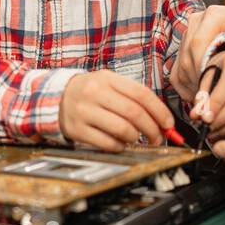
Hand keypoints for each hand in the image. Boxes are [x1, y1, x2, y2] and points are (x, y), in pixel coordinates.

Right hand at [59, 70, 175, 151]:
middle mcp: (94, 92)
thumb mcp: (109, 84)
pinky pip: (107, 143)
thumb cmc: (91, 92)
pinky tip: (120, 143)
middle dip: (152, 128)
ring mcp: (84, 111)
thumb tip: (161, 119)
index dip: (159, 111)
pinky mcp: (76, 130)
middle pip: (134, 113)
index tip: (168, 124)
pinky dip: (120, 146)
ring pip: (122, 129)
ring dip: (136, 138)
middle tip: (158, 137)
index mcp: (107, 79)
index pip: (141, 94)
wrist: (56, 98)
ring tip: (136, 138)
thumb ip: (133, 97)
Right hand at [172, 4, 224, 99]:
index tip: (212, 86)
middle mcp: (197, 21)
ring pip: (181, 64)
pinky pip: (177, 69)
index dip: (202, 67)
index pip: (198, 43)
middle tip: (212, 98)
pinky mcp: (183, 45)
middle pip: (187, 55)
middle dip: (198, 80)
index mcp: (215, 16)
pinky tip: (201, 94)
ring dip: (192, 84)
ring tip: (209, 98)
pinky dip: (186, 85)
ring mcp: (188, 33)